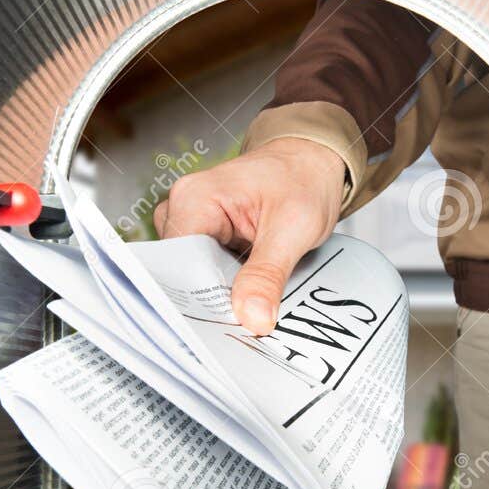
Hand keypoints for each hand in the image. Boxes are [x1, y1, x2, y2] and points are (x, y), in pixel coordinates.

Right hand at [154, 137, 345, 334]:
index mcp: (194, 198)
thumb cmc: (302, 179)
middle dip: (213, 302)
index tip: (226, 326)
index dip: (199, 300)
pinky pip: (206, 272)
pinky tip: (247, 294)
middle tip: (246, 323)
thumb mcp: (294, 228)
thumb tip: (252, 318)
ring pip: (193, 277)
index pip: (177, 264)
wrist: (310, 162)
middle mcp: (182, 208)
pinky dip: (226, 287)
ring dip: (221, 295)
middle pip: (182, 274)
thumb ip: (268, 274)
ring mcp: (190, 222)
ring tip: (251, 305)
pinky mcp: (203, 236)